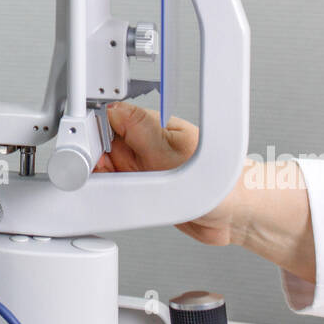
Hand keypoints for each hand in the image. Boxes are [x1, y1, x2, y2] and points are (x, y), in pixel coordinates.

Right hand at [93, 100, 252, 246]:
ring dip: (102, 180)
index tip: (87, 150)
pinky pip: (117, 191)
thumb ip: (139, 129)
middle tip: (97, 173)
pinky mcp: (143, 191)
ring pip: (105, 171)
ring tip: (112, 187)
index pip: (107, 121)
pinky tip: (115, 199)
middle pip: (100, 147)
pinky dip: (111, 196)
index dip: (92, 134)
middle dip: (93, 160)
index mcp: (150, 127)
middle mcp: (144, 146)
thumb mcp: (171, 152)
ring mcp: (142, 169)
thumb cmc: (222, 181)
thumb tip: (111, 108)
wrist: (237, 214)